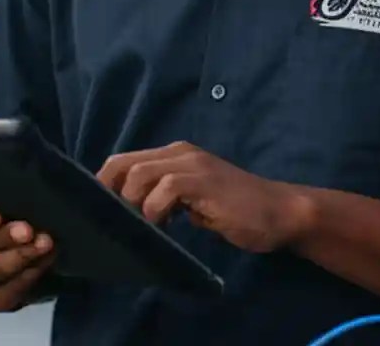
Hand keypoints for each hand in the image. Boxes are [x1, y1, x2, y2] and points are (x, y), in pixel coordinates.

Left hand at [96, 141, 312, 253]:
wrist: (280, 212)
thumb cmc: (237, 210)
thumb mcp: (193, 202)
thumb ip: (166, 199)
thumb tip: (132, 213)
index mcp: (175, 156)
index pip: (125, 161)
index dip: (105, 184)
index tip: (99, 212)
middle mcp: (180, 154)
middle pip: (124, 163)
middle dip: (109, 193)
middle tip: (111, 222)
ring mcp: (192, 165)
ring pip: (140, 173)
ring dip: (132, 203)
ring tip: (142, 226)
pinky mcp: (203, 181)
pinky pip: (165, 188)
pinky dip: (155, 209)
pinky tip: (164, 226)